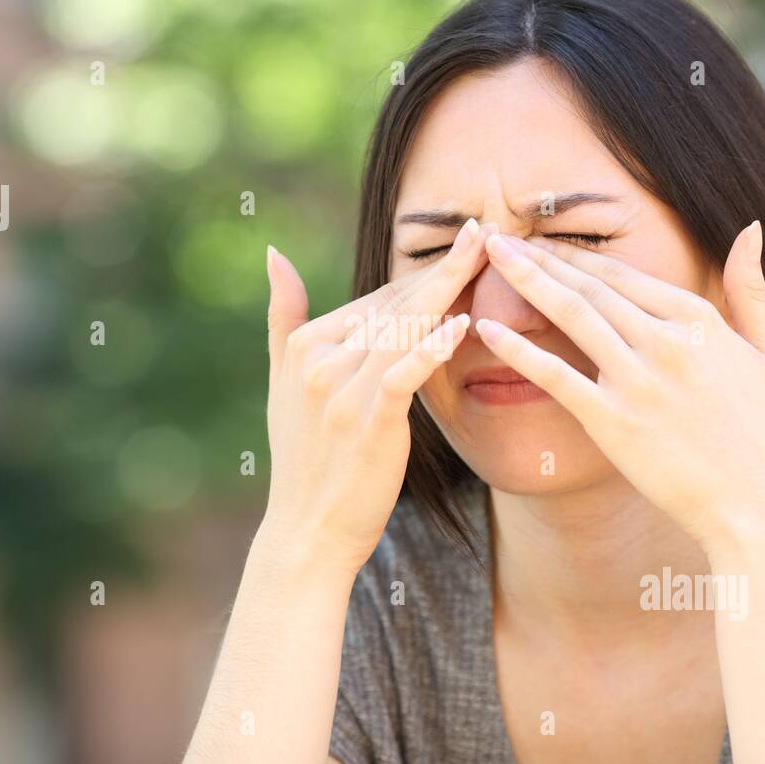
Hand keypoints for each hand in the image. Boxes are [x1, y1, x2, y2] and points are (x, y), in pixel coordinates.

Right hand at [261, 218, 488, 574]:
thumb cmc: (305, 458)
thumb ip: (283, 316)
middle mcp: (319, 359)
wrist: (308, 530)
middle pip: (395, 304)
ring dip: (448, 290)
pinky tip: (463, 325)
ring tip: (489, 256)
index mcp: (304, 344)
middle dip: (444, 269)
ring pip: (404, 327)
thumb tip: (275, 253)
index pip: (377, 297)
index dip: (424, 274)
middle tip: (488, 233)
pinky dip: (432, 348)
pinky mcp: (369, 421)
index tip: (467, 246)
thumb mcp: (283, 382)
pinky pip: (404, 374)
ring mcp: (342, 390)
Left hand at [476, 221, 764, 553]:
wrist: (755, 504)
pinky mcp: (611, 421)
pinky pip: (555, 376)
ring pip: (570, 316)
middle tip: (499, 239)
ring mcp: (635, 380)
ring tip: (492, 259)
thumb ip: (751, 289)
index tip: (543, 241)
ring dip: (525, 282)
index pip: (622, 276)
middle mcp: (663, 340)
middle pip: (589, 287)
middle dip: (541, 258)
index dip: (576, 255)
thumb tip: (752, 227)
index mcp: (696, 319)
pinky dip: (519, 349)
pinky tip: (487, 328)